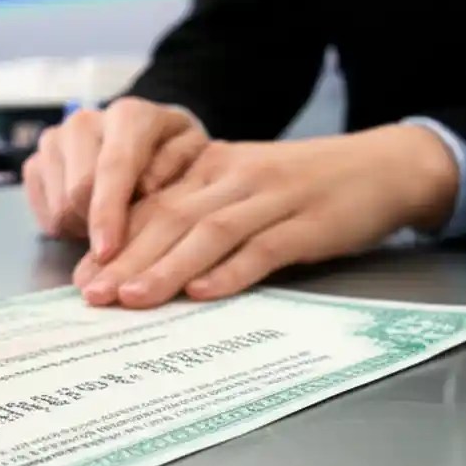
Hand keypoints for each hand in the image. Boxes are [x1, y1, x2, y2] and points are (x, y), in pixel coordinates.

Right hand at [21, 97, 208, 256]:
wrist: (146, 136)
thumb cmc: (173, 150)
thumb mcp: (194, 153)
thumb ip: (178, 165)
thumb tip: (146, 188)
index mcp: (128, 115)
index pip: (112, 167)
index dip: (108, 213)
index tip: (107, 253)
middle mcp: (83, 121)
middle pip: (77, 192)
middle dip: (97, 226)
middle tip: (125, 237)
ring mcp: (53, 141)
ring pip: (58, 207)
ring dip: (84, 228)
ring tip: (110, 222)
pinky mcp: (34, 162)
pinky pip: (43, 213)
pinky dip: (65, 226)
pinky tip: (89, 218)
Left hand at [73, 125, 459, 307]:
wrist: (384, 166)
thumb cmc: (301, 186)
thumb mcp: (240, 187)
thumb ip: (194, 213)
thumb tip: (137, 257)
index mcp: (210, 168)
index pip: (151, 206)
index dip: (113, 242)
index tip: (80, 278)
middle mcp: (234, 178)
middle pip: (170, 219)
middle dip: (126, 259)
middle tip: (91, 295)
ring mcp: (273, 200)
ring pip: (209, 233)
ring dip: (167, 268)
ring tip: (132, 298)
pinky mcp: (310, 224)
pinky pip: (266, 248)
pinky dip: (232, 271)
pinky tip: (204, 293)